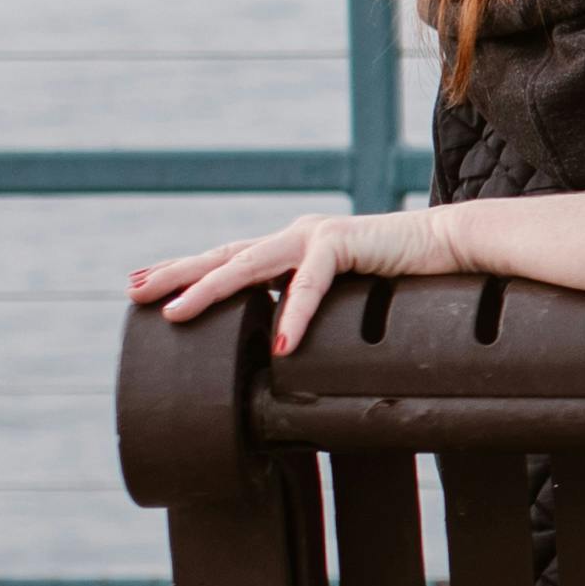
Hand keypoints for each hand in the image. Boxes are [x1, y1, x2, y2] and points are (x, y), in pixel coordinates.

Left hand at [128, 209, 442, 349]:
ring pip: (250, 264)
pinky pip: (310, 283)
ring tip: (178, 314)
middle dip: (175, 274)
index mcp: (291, 249)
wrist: (452, 247)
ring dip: (211, 289)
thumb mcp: (343, 299)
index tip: (142, 288)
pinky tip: (280, 344)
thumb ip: (309, 310)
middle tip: (133, 291)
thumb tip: (278, 350)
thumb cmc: (403, 277)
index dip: (184, 273)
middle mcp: (295, 237)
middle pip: (222, 255)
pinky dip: (294, 314)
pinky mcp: (344, 241)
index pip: (226, 260)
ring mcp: (315, 235)